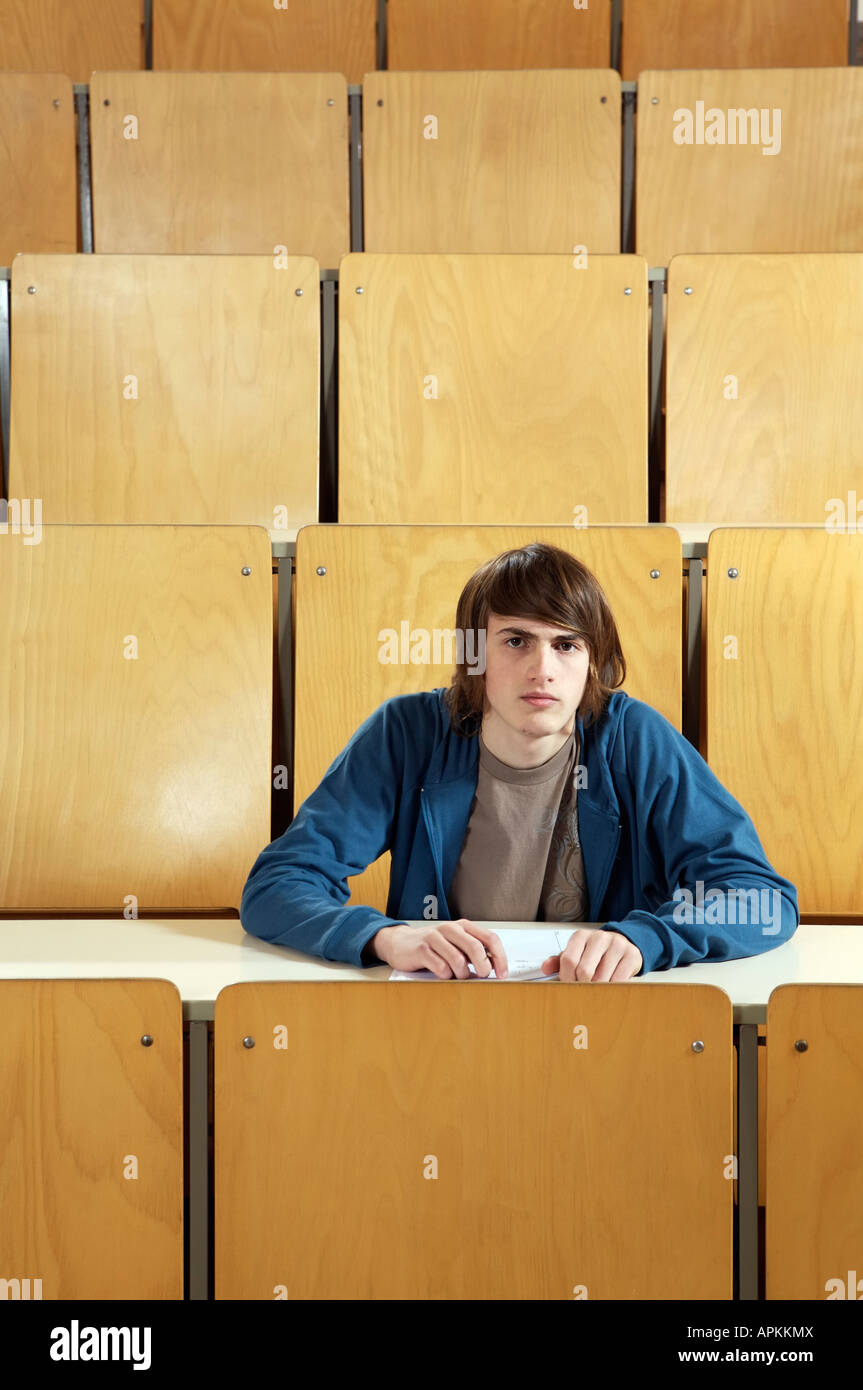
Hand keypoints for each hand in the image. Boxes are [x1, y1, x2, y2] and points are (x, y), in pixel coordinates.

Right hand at [371, 920, 507, 979]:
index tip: (503, 973)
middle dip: (483, 967)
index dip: (500, 957)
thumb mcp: (455, 944)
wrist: (399, 943)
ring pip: (458, 961)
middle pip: (476, 948)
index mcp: (464, 926)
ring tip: (456, 975)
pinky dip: (444, 975)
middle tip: (482, 976)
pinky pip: (441, 968)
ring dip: (461, 974)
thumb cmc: (432, 946)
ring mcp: (435, 937)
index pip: (490, 938)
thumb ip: (473, 951)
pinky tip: (440, 973)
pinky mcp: (422, 949)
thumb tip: (495, 968)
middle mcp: (451, 928)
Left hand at [541, 927, 642, 981]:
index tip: (568, 986)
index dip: (566, 978)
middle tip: (583, 990)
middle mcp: (599, 937)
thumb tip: (545, 968)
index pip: (568, 959)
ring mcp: (617, 945)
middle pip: (584, 970)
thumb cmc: (596, 952)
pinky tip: (610, 984)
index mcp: (581, 936)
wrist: (623, 944)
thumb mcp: (576, 953)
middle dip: (582, 985)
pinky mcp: (631, 955)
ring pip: (602, 978)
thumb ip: (559, 961)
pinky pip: (619, 980)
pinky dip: (612, 987)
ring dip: (598, 988)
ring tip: (597, 986)